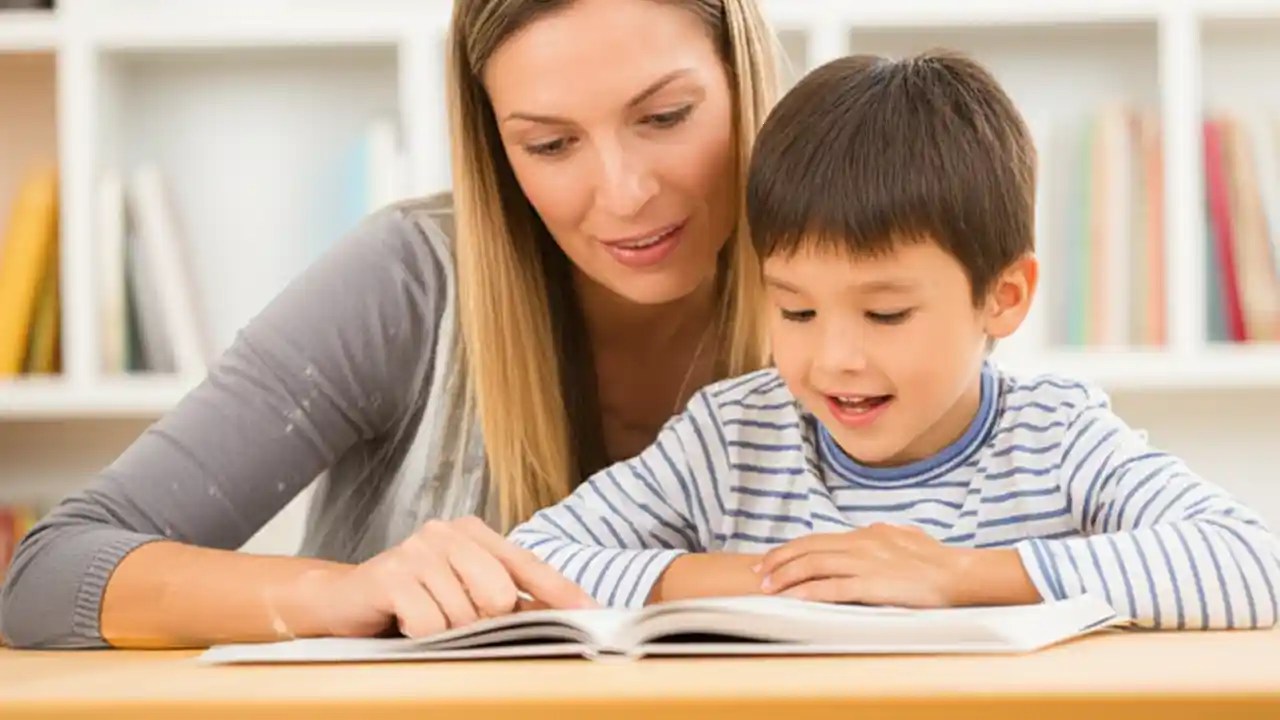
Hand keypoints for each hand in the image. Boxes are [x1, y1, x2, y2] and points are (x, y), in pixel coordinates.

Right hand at [297, 516, 596, 637]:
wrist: (343, 600)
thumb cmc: (411, 599)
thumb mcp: (464, 593)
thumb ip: (508, 597)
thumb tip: (564, 615)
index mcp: (475, 534)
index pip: (529, 564)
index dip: (561, 592)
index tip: (590, 614)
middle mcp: (449, 533)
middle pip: (500, 596)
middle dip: (484, 624)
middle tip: (457, 625)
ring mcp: (419, 550)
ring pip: (465, 615)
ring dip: (448, 633)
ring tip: (427, 623)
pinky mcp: (392, 575)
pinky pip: (430, 624)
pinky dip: (422, 636)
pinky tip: (406, 624)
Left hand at [754, 523, 972, 607]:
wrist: (959, 573)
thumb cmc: (937, 559)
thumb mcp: (905, 537)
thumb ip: (884, 535)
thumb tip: (874, 531)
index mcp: (866, 535)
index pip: (817, 539)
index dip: (790, 549)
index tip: (772, 559)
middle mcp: (860, 544)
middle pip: (808, 549)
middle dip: (778, 561)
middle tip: (759, 573)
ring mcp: (865, 563)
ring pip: (814, 565)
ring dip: (786, 577)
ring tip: (769, 588)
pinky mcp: (873, 585)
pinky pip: (833, 588)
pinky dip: (809, 592)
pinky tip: (794, 599)